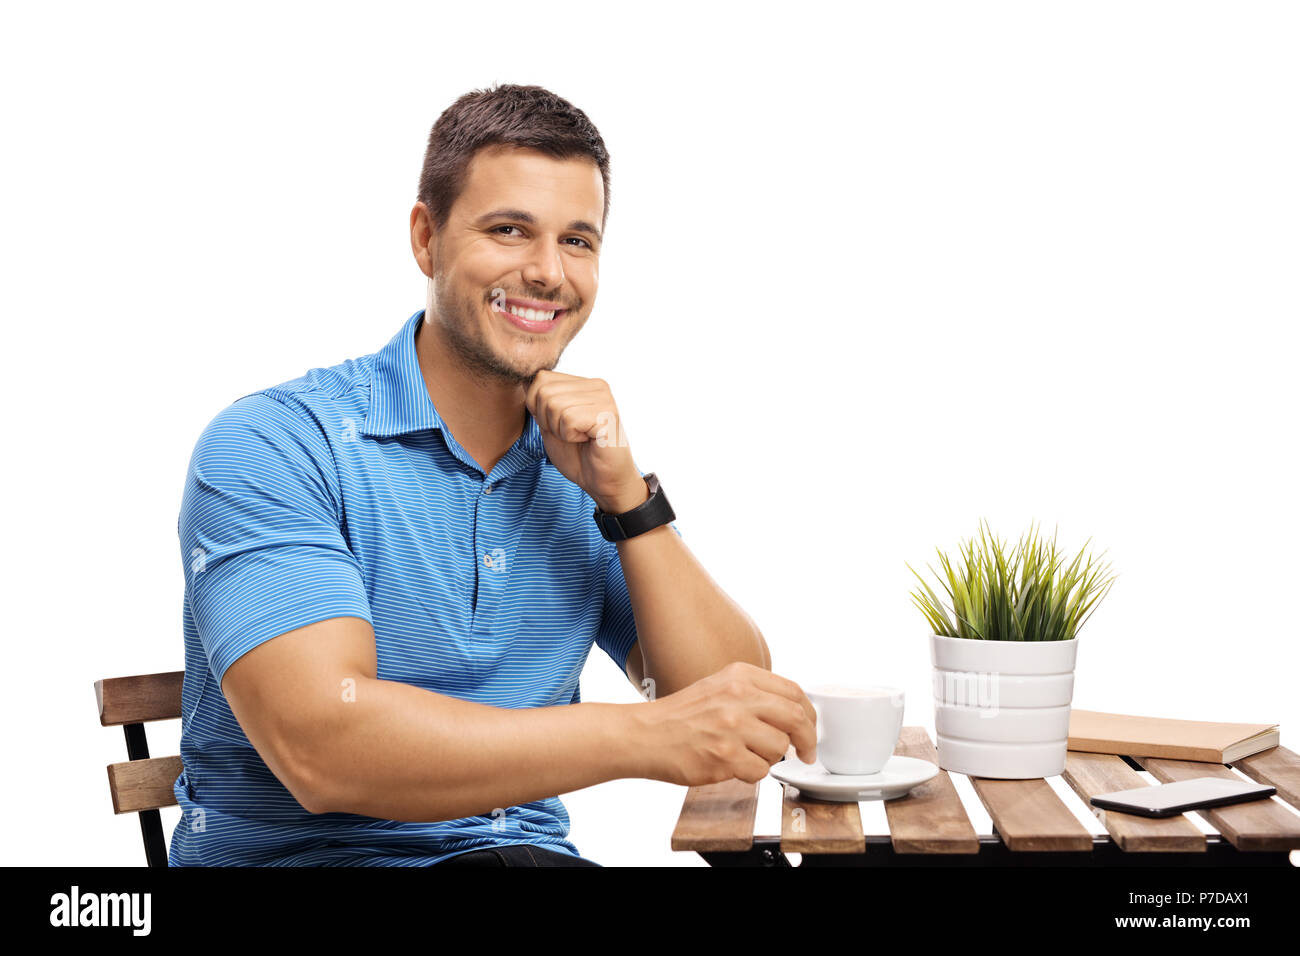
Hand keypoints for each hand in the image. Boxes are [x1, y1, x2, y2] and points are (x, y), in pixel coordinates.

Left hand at [524, 370, 647, 512]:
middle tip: (570, 434)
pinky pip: (568, 419)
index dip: (538, 407)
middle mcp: (596, 385)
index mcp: (583, 383)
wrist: (603, 482)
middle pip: (544, 392)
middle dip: (548, 420)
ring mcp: (603, 398)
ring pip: (554, 405)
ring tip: (580, 438)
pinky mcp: (606, 414)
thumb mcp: (551, 424)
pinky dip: (570, 436)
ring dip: (560, 430)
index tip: (559, 425)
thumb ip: (540, 402)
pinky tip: (587, 440)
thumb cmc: (579, 455)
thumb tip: (524, 381)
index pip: (541, 378)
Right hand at [629, 661, 817, 785]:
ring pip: (779, 748)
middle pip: (796, 718)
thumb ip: (754, 694)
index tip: (809, 729)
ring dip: (769, 758)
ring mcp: (731, 726)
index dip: (809, 715)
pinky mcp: (724, 756)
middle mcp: (738, 696)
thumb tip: (795, 714)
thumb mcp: (719, 687)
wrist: (645, 735)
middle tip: (807, 753)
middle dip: (807, 741)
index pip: (793, 692)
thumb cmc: (681, 716)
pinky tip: (732, 766)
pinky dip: (751, 774)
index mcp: (740, 676)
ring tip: (744, 755)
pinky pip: (760, 771)